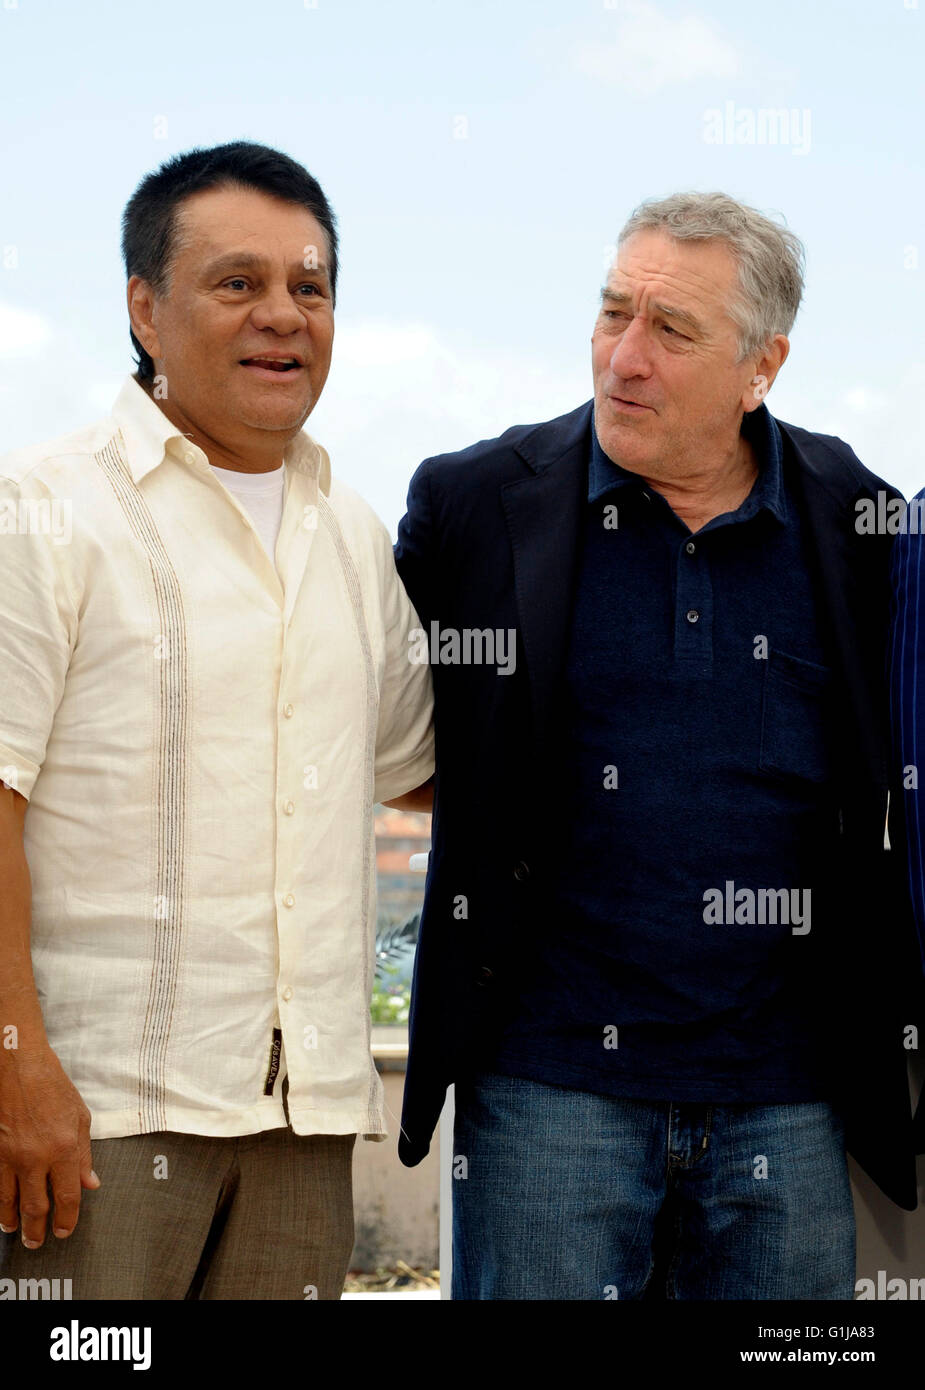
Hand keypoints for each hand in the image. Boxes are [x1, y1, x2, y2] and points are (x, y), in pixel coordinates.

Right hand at [0, 1044, 99, 1247]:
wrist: (21, 1069)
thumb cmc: (54, 1088)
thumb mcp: (80, 1118)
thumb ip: (84, 1155)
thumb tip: (90, 1183)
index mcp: (65, 1148)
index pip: (68, 1195)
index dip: (67, 1218)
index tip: (66, 1230)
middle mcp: (38, 1157)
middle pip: (37, 1206)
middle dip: (38, 1230)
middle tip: (38, 1243)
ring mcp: (13, 1156)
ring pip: (11, 1201)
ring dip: (14, 1222)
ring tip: (18, 1233)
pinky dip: (0, 1203)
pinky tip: (3, 1211)